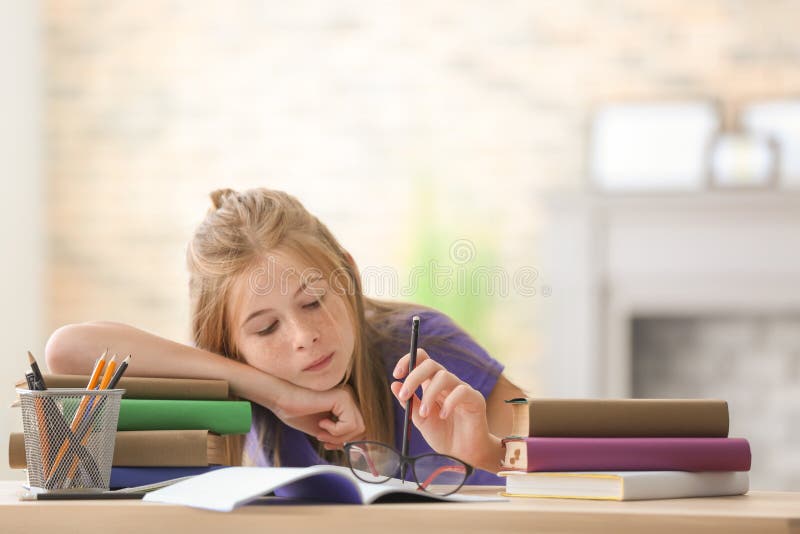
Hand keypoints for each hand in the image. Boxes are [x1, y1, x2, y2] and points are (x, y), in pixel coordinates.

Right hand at [273, 383, 365, 448]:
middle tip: (323, 440)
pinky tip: (321, 423)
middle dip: (342, 441)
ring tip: (321, 433)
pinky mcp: (343, 397)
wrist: (281, 400)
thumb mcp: (325, 430)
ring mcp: (348, 396)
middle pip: (362, 430)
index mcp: (346, 403)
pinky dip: (335, 431)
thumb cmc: (297, 413)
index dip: (347, 442)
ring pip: (358, 428)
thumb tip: (360, 449)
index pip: (360, 428)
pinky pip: (350, 424)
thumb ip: (341, 436)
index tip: (329, 446)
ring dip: (338, 438)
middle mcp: (350, 397)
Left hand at [391, 348, 498, 469]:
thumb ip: (409, 403)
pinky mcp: (475, 398)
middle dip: (414, 377)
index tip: (397, 374)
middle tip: (404, 395)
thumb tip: (394, 384)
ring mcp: (461, 389)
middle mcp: (446, 383)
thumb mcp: (420, 420)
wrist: (462, 455)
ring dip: (429, 394)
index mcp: (431, 384)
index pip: (421, 360)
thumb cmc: (442, 435)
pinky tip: (443, 416)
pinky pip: (462, 391)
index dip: (408, 361)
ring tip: (424, 413)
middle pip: (430, 364)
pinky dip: (449, 402)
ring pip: (444, 376)